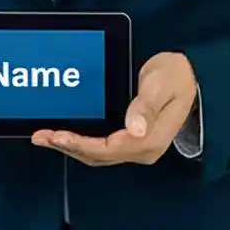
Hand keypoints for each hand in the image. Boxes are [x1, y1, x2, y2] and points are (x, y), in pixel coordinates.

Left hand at [33, 52, 197, 166]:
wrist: (189, 73)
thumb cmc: (177, 76)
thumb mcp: (162, 85)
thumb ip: (146, 106)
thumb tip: (134, 128)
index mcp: (151, 139)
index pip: (109, 148)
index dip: (82, 144)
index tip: (59, 135)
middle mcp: (143, 149)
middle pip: (98, 155)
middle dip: (67, 147)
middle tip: (41, 137)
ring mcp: (137, 146)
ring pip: (96, 154)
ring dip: (70, 147)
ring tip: (44, 138)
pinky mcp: (130, 140)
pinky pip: (101, 147)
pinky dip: (80, 143)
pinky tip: (64, 136)